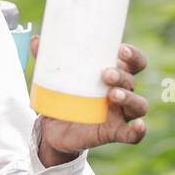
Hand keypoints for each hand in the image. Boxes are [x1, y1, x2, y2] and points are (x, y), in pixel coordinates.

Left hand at [30, 38, 148, 163]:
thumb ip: (46, 60)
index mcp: (113, 76)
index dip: (133, 56)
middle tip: (106, 74)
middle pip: (131, 81)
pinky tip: (138, 126)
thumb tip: (36, 40)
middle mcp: (122, 92)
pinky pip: (132, 135)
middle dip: (122, 75)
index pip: (133, 63)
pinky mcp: (113, 132)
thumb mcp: (54, 79)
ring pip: (138, 105)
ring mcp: (119, 114)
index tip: (121, 50)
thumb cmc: (62, 97)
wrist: (54, 128)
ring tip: (114, 94)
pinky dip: (138, 131)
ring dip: (129, 98)